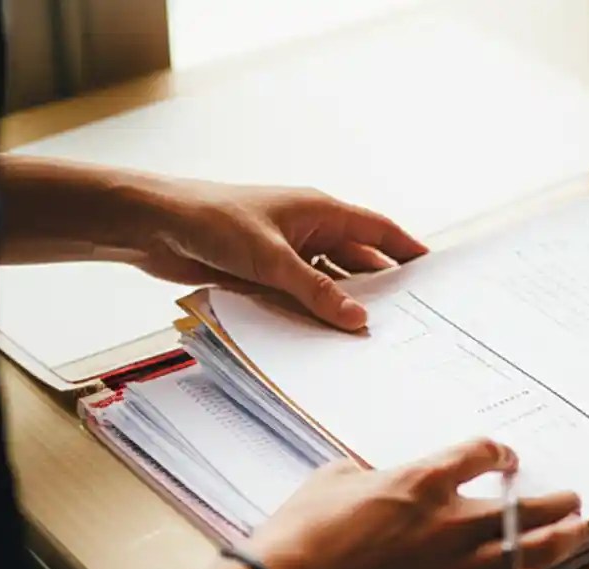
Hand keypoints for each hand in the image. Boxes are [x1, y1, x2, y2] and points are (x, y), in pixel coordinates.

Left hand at [139, 181, 428, 329]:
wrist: (153, 225)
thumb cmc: (212, 222)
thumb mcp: (271, 260)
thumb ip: (316, 292)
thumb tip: (359, 320)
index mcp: (320, 211)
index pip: (378, 231)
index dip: (408, 249)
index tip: (435, 273)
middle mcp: (308, 230)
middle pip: (357, 262)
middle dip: (381, 288)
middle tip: (410, 318)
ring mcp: (286, 253)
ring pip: (329, 283)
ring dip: (344, 305)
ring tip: (372, 336)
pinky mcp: (263, 273)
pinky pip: (300, 297)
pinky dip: (313, 313)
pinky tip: (326, 337)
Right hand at [213, 439, 583, 568]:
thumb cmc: (301, 532)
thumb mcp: (332, 477)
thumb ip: (367, 473)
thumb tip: (375, 476)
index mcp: (420, 481)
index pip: (480, 455)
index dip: (499, 454)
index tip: (505, 460)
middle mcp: (448, 522)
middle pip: (524, 507)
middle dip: (556, 502)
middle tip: (571, 499)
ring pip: (528, 552)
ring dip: (560, 540)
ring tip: (575, 533)